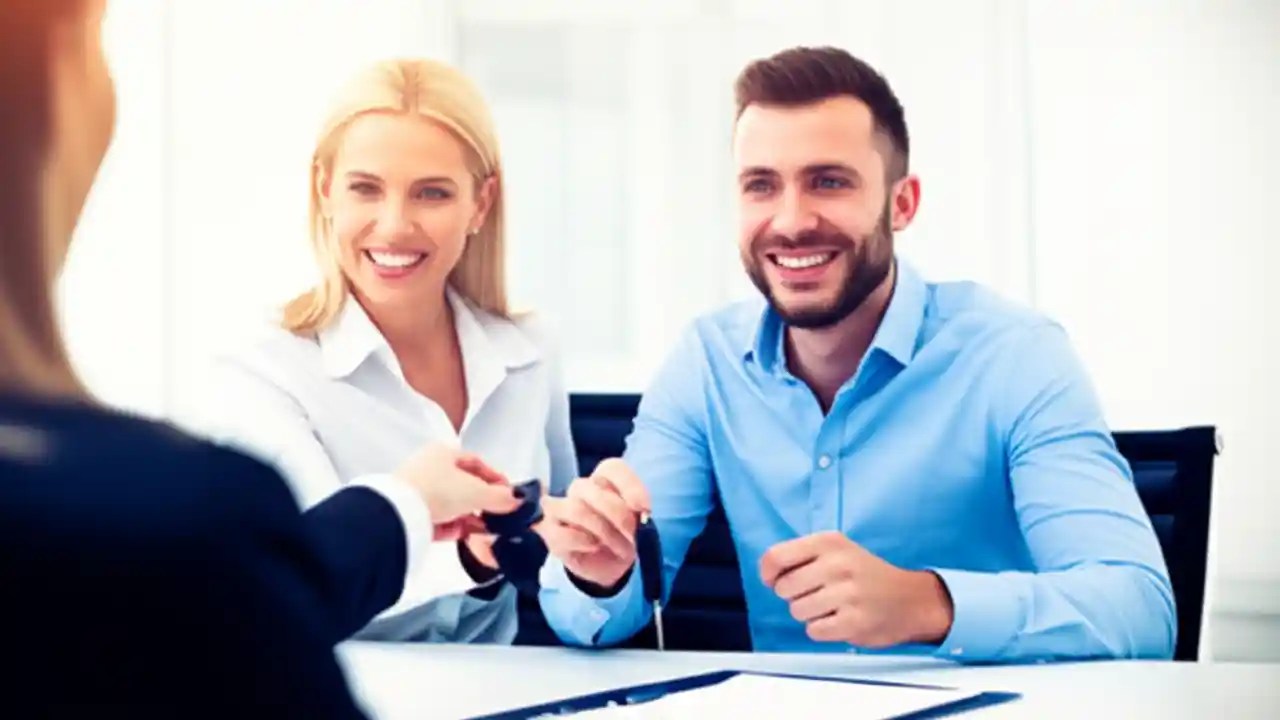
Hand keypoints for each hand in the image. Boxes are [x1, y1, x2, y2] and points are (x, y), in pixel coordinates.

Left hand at [394, 443, 520, 540]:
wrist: (399, 512)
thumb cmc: (438, 490)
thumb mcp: (476, 492)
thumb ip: (499, 497)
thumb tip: (516, 501)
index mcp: (443, 452)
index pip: (476, 462)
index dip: (494, 477)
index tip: (508, 493)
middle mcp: (429, 468)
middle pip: (463, 485)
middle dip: (482, 501)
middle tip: (498, 514)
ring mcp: (417, 490)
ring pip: (451, 504)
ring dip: (469, 516)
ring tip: (484, 529)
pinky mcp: (410, 513)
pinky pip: (437, 519)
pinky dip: (452, 526)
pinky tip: (464, 535)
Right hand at [535, 458, 650, 590]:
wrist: (610, 564)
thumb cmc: (625, 536)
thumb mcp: (639, 524)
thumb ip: (640, 513)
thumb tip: (641, 512)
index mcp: (605, 478)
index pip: (612, 469)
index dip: (630, 487)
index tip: (645, 509)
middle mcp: (581, 489)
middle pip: (591, 487)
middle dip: (617, 514)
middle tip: (633, 534)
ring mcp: (562, 508)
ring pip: (576, 509)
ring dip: (603, 531)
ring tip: (620, 547)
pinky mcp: (550, 531)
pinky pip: (561, 533)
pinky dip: (581, 542)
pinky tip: (593, 547)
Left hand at [759, 531, 953, 646]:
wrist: (911, 600)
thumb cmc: (864, 575)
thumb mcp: (837, 550)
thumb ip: (801, 556)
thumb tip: (767, 575)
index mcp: (829, 542)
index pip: (776, 557)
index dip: (768, 573)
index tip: (773, 580)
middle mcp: (838, 564)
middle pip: (783, 588)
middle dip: (793, 596)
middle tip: (817, 593)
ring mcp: (847, 594)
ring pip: (797, 610)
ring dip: (809, 614)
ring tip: (831, 606)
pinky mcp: (854, 622)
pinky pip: (814, 630)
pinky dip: (822, 629)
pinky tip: (840, 619)